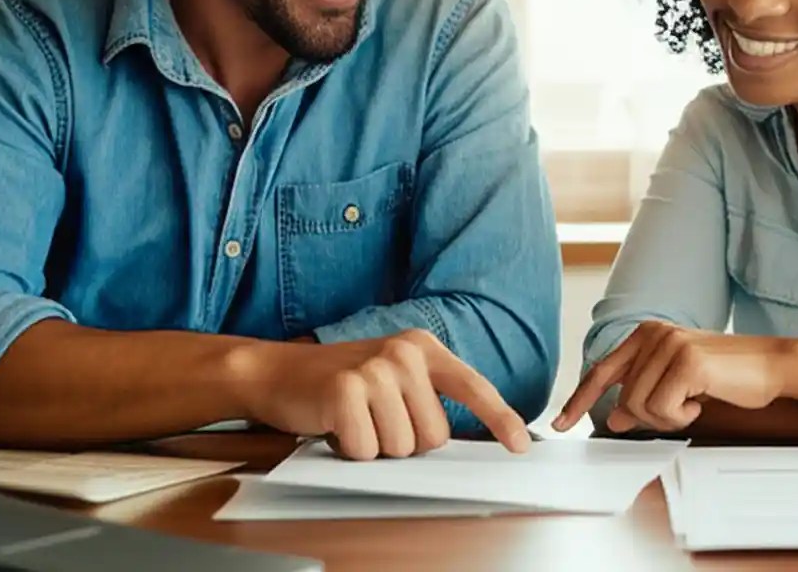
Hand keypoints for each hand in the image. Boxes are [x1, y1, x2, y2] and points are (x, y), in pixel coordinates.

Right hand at [235, 329, 530, 460]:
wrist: (276, 372)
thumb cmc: (340, 384)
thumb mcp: (391, 378)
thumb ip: (425, 400)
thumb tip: (456, 442)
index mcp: (423, 348)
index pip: (472, 387)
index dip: (500, 419)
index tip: (520, 445)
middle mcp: (404, 353)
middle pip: (433, 436)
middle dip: (405, 442)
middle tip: (374, 420)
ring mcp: (374, 369)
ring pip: (401, 447)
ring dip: (375, 446)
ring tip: (355, 420)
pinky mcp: (345, 390)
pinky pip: (367, 449)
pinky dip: (350, 449)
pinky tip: (335, 424)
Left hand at [553, 322, 787, 433]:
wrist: (772, 365)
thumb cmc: (727, 375)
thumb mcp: (677, 384)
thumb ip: (643, 394)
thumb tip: (614, 416)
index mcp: (646, 333)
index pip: (603, 371)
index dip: (579, 399)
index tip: (560, 424)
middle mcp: (654, 333)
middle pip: (624, 398)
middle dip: (649, 417)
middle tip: (681, 410)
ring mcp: (670, 345)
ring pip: (641, 406)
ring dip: (668, 417)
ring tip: (693, 402)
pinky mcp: (687, 362)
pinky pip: (663, 409)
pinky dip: (682, 416)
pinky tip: (701, 401)